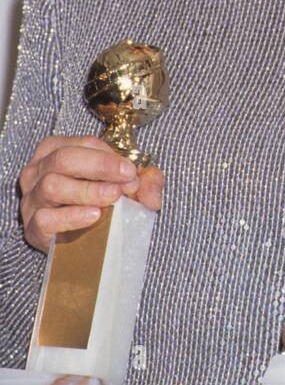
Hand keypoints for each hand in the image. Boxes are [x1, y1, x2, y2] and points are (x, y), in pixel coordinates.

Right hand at [19, 135, 164, 252]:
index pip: (84, 143)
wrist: (76, 240)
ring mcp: (32, 199)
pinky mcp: (33, 227)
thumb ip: (144, 182)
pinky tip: (93, 216)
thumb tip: (152, 197)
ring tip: (112, 197)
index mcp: (56, 150)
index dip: (110, 157)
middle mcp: (38, 171)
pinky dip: (72, 216)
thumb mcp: (122, 184)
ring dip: (87, 190)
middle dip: (100, 167)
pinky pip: (46, 219)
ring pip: (52, 186)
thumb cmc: (96, 200)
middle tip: (126, 180)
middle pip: (64, 159)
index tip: (131, 171)